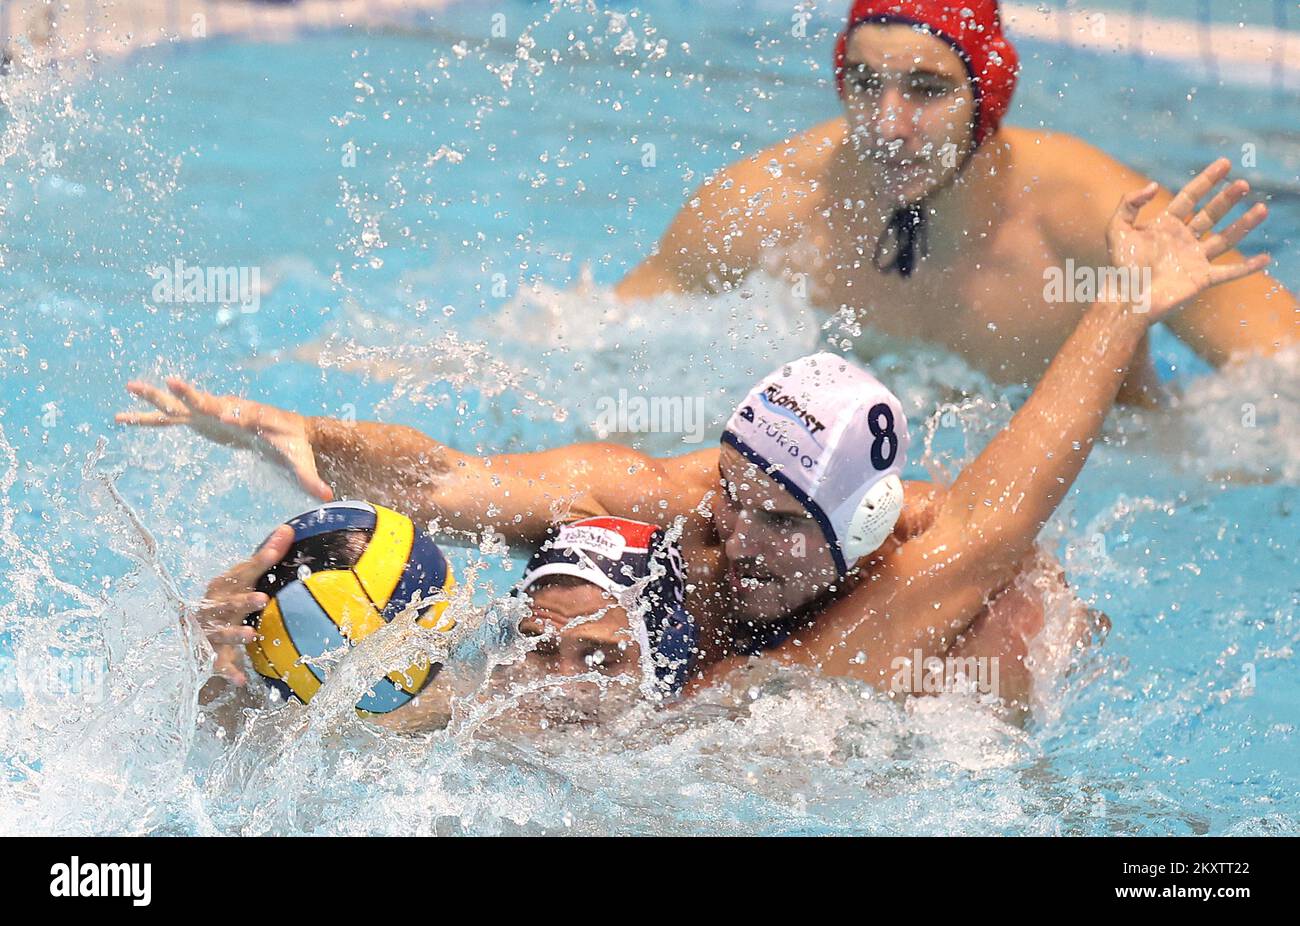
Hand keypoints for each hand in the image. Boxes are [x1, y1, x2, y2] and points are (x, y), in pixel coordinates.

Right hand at [115, 377, 332, 500]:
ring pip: (179, 404)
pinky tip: (123, 416)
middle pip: (202, 400)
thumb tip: (325, 495)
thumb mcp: (301, 461)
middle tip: (169, 383)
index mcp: (247, 416)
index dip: (214, 404)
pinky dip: (150, 417)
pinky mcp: (202, 420)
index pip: (230, 410)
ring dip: (155, 397)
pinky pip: (171, 418)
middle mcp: (227, 409)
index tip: (199, 396)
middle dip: (187, 394)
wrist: (291, 430)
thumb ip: (310, 477)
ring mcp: (211, 413)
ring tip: (129, 386)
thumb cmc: (295, 444)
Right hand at [192, 525, 293, 684]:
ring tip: (251, 636)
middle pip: (227, 604)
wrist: (194, 627)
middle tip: (261, 599)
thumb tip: (288, 528)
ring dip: (235, 634)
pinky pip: (219, 664)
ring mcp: (210, 632)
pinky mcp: (212, 653)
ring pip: (221, 633)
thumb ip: (266, 556)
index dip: (258, 563)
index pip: (241, 573)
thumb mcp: (244, 577)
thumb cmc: (228, 597)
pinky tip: (240, 681)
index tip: (274, 553)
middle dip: (242, 601)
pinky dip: (228, 673)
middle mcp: (213, 607)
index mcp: (222, 586)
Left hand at [1107, 158, 1269, 320]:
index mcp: (1166, 225)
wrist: (1126, 299)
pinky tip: (1266, 259)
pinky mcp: (1201, 279)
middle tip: (1243, 185)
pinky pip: (1229, 272)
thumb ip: (1129, 204)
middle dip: (1227, 199)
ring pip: (1225, 238)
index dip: (1207, 180)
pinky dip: (1248, 267)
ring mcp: (1195, 259)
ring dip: (1244, 225)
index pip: (1190, 197)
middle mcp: (1184, 240)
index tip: (1225, 163)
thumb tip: (1154, 186)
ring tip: (1262, 209)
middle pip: (1211, 214)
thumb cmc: (1120, 267)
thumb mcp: (1117, 230)